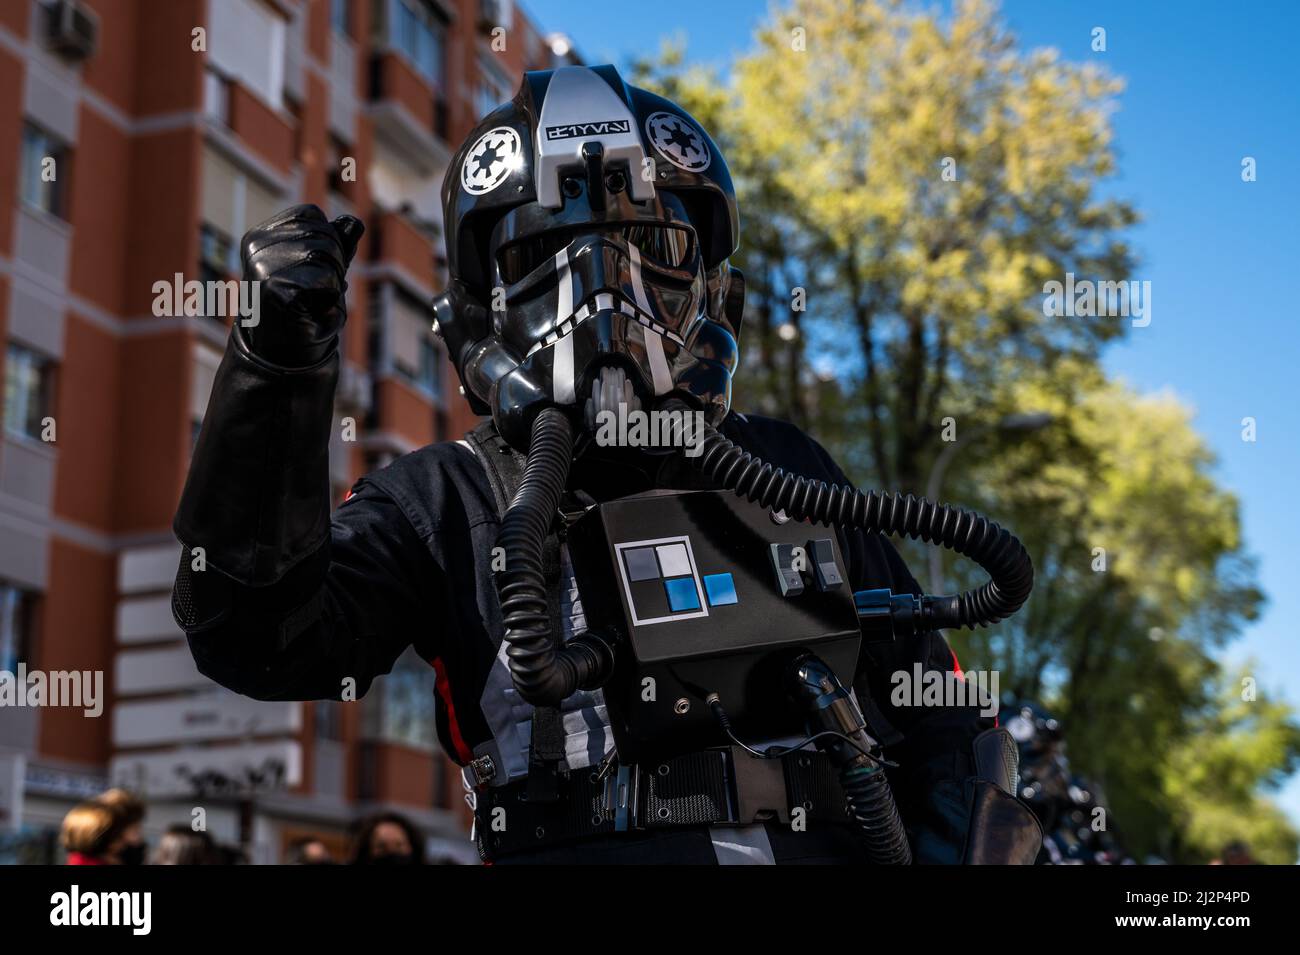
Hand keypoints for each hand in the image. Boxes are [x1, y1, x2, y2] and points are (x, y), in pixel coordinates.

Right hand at [240, 204, 363, 366]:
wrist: (285, 358)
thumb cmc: (304, 314)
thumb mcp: (324, 272)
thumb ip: (337, 246)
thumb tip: (354, 222)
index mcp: (261, 236)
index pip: (312, 215)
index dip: (328, 242)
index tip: (314, 273)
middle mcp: (257, 245)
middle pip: (323, 233)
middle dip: (334, 266)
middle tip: (314, 294)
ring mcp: (262, 266)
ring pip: (324, 255)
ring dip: (331, 284)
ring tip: (311, 303)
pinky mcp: (273, 287)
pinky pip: (324, 280)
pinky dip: (328, 299)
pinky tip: (309, 311)